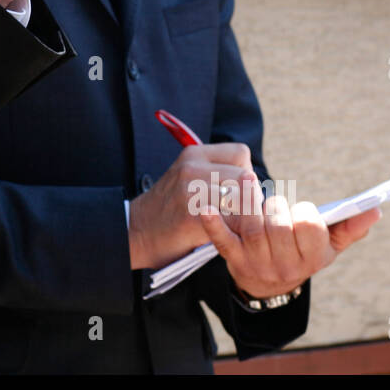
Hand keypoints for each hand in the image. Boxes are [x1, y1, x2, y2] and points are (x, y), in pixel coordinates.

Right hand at [127, 142, 256, 269]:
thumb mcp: (187, 178)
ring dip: (244, 217)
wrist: (134, 230)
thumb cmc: (169, 208)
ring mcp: (191, 191)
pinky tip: (221, 236)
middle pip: (245, 177)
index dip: (246, 174)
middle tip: (240, 213)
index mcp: (193, 154)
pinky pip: (230, 222)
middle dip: (250, 197)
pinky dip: (232, 232)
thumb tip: (255, 184)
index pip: (241, 154)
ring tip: (232, 226)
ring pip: (242, 200)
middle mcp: (192, 167)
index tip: (238, 192)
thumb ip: (215, 174)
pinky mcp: (192, 217)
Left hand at [199, 195, 382, 299]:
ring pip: (252, 230)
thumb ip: (351, 227)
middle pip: (278, 228)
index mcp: (311, 258)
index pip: (310, 229)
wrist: (267, 284)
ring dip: (248, 203)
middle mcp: (284, 265)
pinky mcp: (232, 258)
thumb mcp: (329, 246)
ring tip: (248, 182)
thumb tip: (376, 210)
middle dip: (276, 207)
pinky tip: (206, 206)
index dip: (305, 213)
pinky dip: (213, 224)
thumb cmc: (302, 253)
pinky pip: (222, 241)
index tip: (302, 208)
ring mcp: (256, 262)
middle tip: (274, 199)